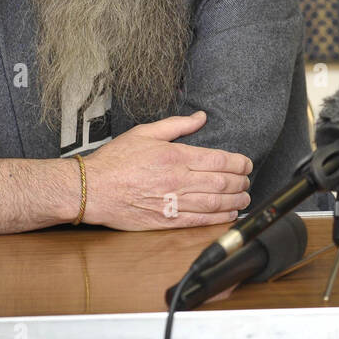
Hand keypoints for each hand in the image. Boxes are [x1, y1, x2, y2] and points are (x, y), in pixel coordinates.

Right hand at [79, 110, 252, 229]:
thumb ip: (177, 125)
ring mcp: (172, 202)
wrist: (91, 189)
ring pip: (215, 203)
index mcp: (175, 156)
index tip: (247, 164)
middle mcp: (177, 180)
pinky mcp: (165, 221)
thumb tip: (202, 117)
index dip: (239, 163)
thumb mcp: (145, 132)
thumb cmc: (115, 160)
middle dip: (241, 182)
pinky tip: (229, 214)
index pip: (219, 160)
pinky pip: (199, 221)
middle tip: (248, 182)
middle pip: (222, 182)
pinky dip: (219, 218)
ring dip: (236, 201)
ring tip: (244, 198)